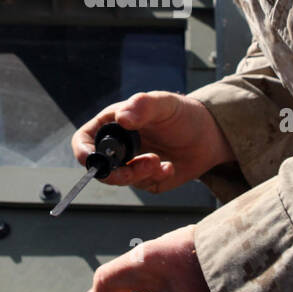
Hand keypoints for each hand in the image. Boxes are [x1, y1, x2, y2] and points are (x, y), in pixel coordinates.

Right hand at [72, 91, 233, 193]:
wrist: (208, 136)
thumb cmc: (183, 114)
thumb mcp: (165, 104)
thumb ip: (143, 107)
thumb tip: (121, 118)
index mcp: (112, 123)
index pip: (84, 140)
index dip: (84, 152)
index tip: (94, 161)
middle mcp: (117, 145)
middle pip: (98, 167)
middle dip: (117, 171)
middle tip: (143, 165)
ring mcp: (130, 163)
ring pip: (120, 179)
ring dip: (139, 174)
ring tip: (160, 162)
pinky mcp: (145, 179)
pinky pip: (142, 186)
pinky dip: (155, 178)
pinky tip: (169, 167)